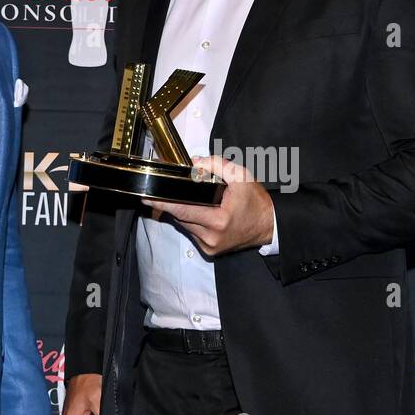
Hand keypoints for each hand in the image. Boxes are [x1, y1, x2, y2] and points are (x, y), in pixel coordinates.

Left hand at [141, 155, 273, 256]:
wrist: (269, 226)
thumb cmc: (256, 201)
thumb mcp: (241, 176)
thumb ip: (216, 165)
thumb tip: (194, 162)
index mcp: (218, 220)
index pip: (182, 209)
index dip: (162, 203)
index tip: (146, 198)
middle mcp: (211, 237)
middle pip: (180, 217)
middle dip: (177, 203)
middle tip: (177, 191)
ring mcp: (209, 246)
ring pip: (184, 225)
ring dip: (186, 212)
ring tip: (199, 202)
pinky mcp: (209, 251)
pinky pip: (192, 233)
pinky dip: (193, 222)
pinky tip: (204, 214)